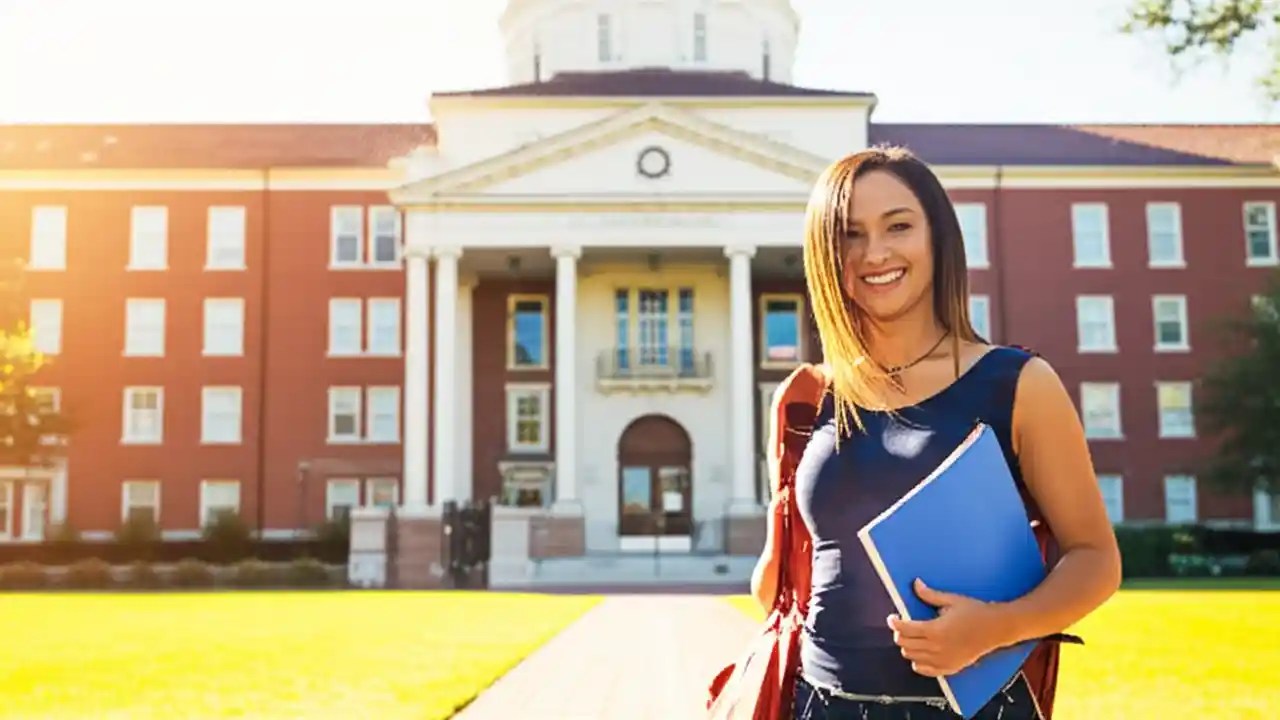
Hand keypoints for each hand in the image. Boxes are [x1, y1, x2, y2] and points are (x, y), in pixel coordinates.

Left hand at [887, 578, 1005, 677]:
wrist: (996, 629)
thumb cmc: (975, 613)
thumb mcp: (952, 600)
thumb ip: (930, 595)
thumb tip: (915, 584)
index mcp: (935, 630)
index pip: (904, 629)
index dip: (894, 622)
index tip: (893, 617)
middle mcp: (936, 648)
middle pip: (904, 644)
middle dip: (899, 633)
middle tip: (902, 625)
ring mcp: (942, 660)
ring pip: (912, 657)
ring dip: (908, 646)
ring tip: (913, 637)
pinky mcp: (949, 668)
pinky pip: (924, 670)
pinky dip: (918, 662)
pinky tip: (921, 652)